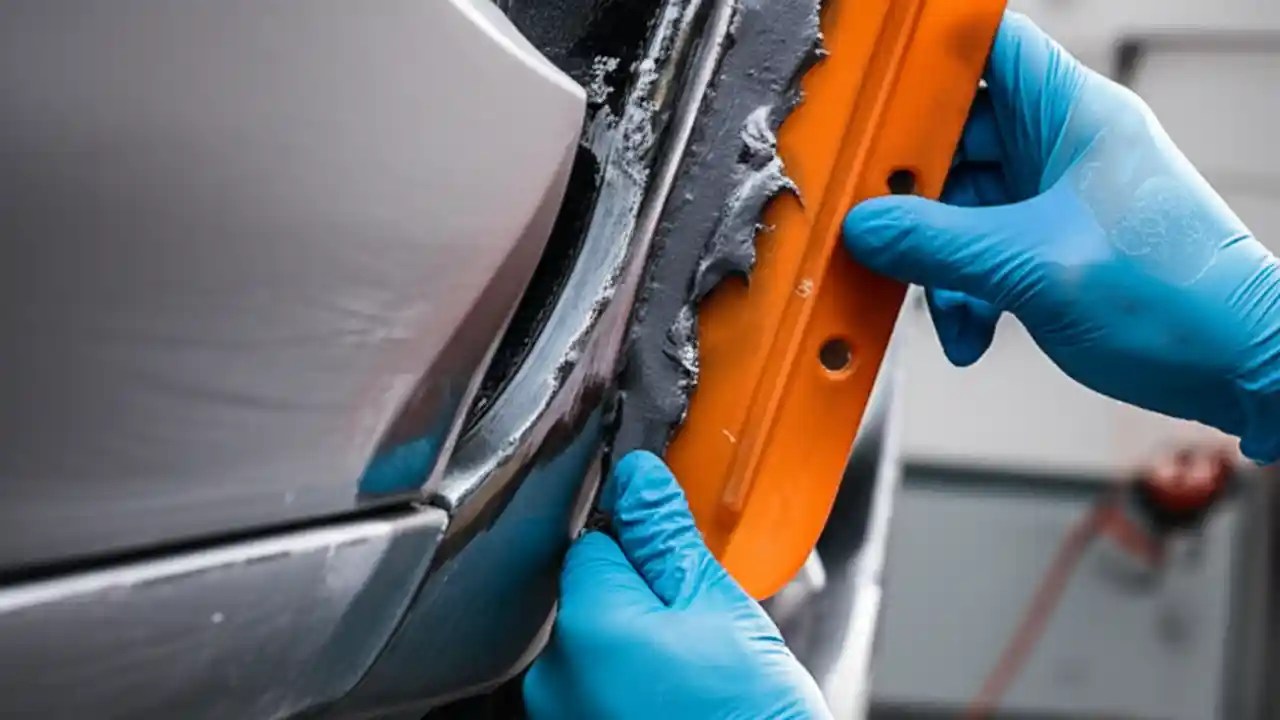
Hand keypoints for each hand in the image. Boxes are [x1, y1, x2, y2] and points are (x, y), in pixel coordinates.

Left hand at [524, 451, 830, 719]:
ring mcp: (563, 716)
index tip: (678, 548)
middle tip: (702, 615)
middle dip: (642, 591)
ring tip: (697, 663)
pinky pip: (599, 688)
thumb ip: (668, 535)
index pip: (593, 540)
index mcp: (585, 623)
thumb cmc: (747, 718)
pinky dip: (631, 682)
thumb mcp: (718, 608)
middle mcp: (554, 675)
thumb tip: (640, 478)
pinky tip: (679, 695)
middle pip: (592, 593)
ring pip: (597, 644)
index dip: (642, 537)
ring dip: (637, 639)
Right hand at [842, 12, 1279, 461]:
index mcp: (1073, 114)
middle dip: (914, 193)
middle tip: (882, 230)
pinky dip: (963, 291)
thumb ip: (937, 245)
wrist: (1236, 368)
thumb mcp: (1034, 267)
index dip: (925, 65)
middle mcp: (1061, 144)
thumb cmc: (1178, 301)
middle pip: (955, 136)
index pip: (987, 47)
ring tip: (946, 309)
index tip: (873, 107)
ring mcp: (1055, 195)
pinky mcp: (1050, 243)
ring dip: (937, 260)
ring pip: (960, 203)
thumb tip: (865, 228)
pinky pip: (979, 249)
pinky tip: (970, 330)